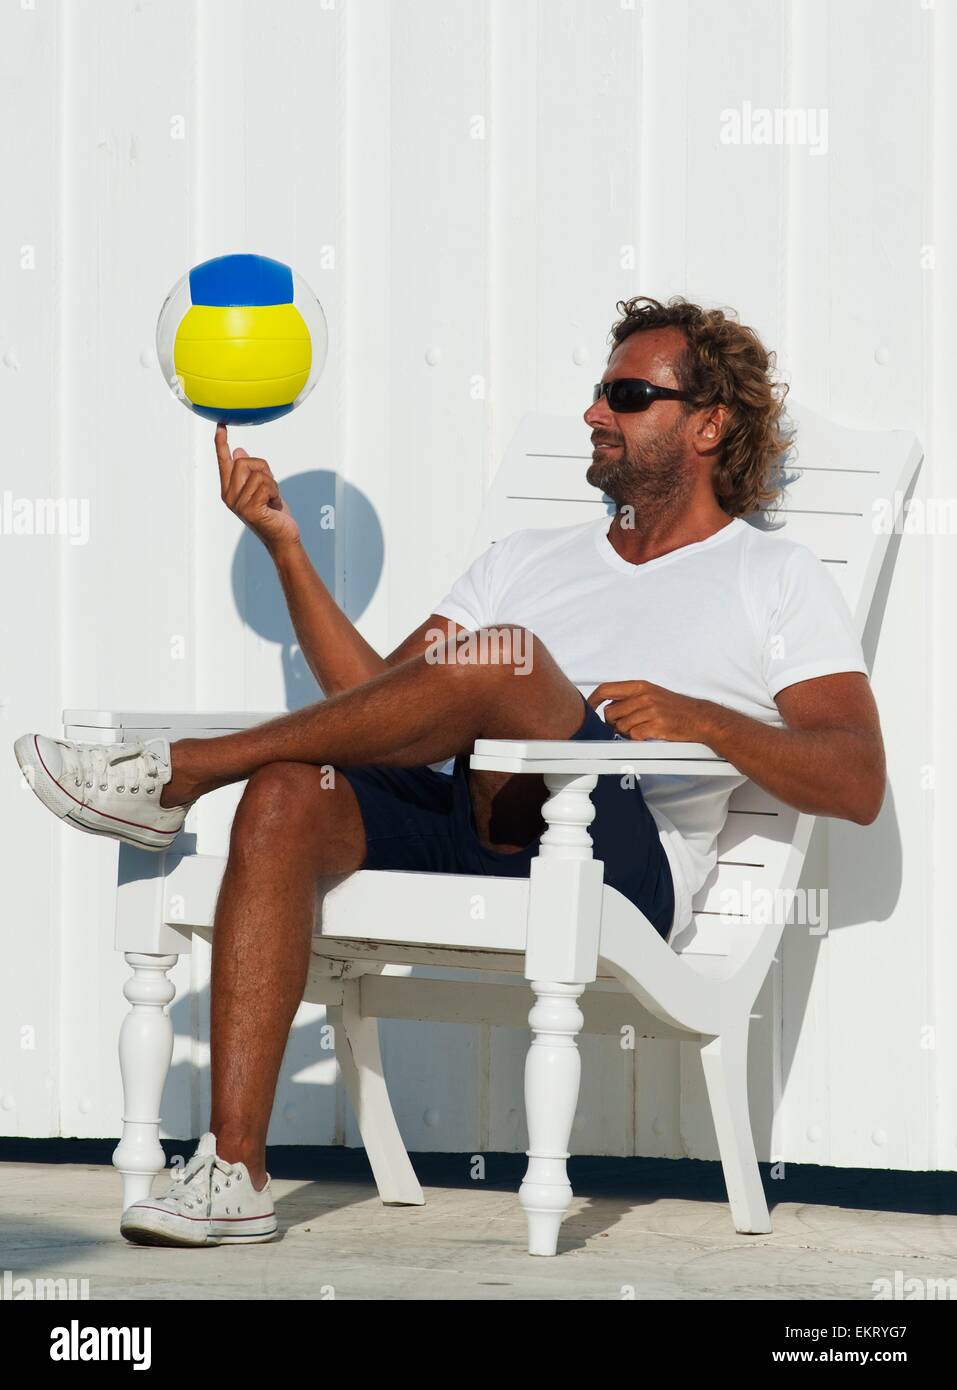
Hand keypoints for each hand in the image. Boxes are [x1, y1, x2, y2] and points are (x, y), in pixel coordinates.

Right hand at [214, 424, 300, 554]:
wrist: (283, 537)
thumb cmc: (273, 513)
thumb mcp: (262, 488)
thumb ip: (250, 472)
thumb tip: (238, 451)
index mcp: (229, 489)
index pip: (223, 462)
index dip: (221, 443)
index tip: (221, 425)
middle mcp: (229, 496)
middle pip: (244, 462)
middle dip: (263, 469)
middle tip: (270, 488)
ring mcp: (238, 504)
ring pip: (258, 473)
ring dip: (272, 484)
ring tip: (271, 500)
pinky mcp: (250, 509)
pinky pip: (266, 485)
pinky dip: (275, 493)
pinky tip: (273, 505)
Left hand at [587, 680, 721, 743]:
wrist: (699, 718)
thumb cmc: (675, 707)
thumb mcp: (652, 693)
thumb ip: (631, 697)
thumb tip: (608, 706)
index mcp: (640, 686)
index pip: (606, 689)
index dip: (593, 700)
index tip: (589, 708)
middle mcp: (643, 696)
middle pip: (610, 713)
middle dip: (613, 723)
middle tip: (626, 726)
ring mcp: (649, 711)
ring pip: (620, 726)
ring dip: (627, 733)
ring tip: (641, 730)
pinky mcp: (655, 726)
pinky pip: (633, 736)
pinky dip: (637, 739)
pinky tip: (647, 735)